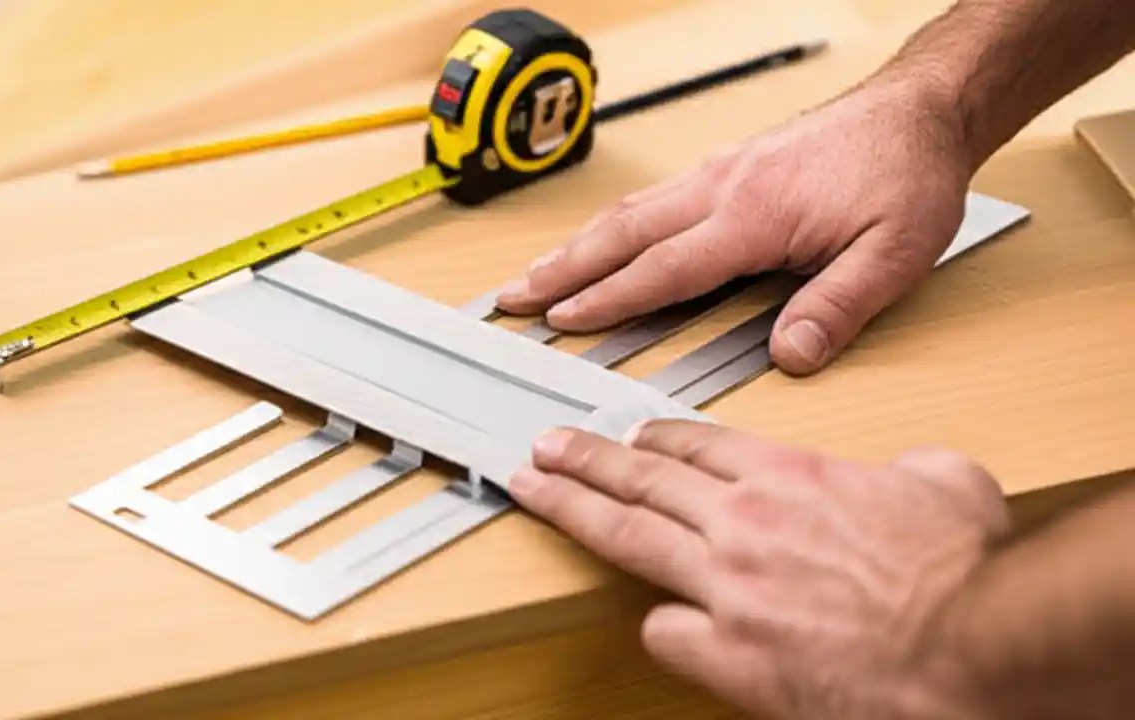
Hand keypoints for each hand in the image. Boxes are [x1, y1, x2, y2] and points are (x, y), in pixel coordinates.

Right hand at [496, 78, 972, 374]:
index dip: (608, 298)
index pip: (664, 266)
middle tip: (514, 296)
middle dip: (562, 267)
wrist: (920, 110)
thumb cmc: (907, 174)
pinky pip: (653, 196)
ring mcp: (721, 171)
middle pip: (623, 231)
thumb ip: (837, 307)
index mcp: (756, 213)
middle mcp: (725, 186)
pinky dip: (612, 223)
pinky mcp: (729, 166)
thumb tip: (790, 356)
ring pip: (631, 209)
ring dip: (577, 244)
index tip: (561, 318)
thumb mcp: (895, 254)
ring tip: (537, 272)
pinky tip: (602, 238)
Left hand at [508, 421, 1010, 718]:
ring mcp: (725, 585)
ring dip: (571, 508)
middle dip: (584, 457)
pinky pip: (664, 630)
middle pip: (642, 476)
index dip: (656, 437)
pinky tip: (659, 622)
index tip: (632, 435)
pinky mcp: (727, 652)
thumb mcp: (946, 481)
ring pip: (626, 533)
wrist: (967, 648)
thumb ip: (909, 465)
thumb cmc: (962, 576)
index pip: (699, 442)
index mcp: (791, 475)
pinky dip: (660, 624)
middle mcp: (744, 521)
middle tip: (546, 446)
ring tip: (535, 491)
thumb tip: (908, 470)